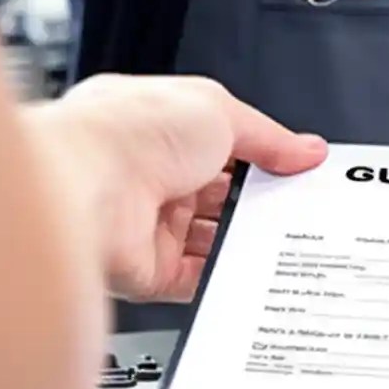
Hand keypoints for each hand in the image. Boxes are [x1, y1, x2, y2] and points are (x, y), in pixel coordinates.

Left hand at [27, 75, 327, 302]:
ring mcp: (149, 223)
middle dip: (255, 200)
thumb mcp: (220, 110)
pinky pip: (197, 278)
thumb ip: (270, 137)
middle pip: (220, 195)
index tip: (294, 168)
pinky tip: (246, 264)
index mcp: (161, 127)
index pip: (222, 145)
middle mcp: (151, 175)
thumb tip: (305, 149)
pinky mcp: (148, 269)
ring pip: (212, 238)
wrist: (84, 186)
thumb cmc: (129, 131)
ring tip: (273, 232)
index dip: (260, 156)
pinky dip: (224, 275)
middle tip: (290, 202)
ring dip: (241, 238)